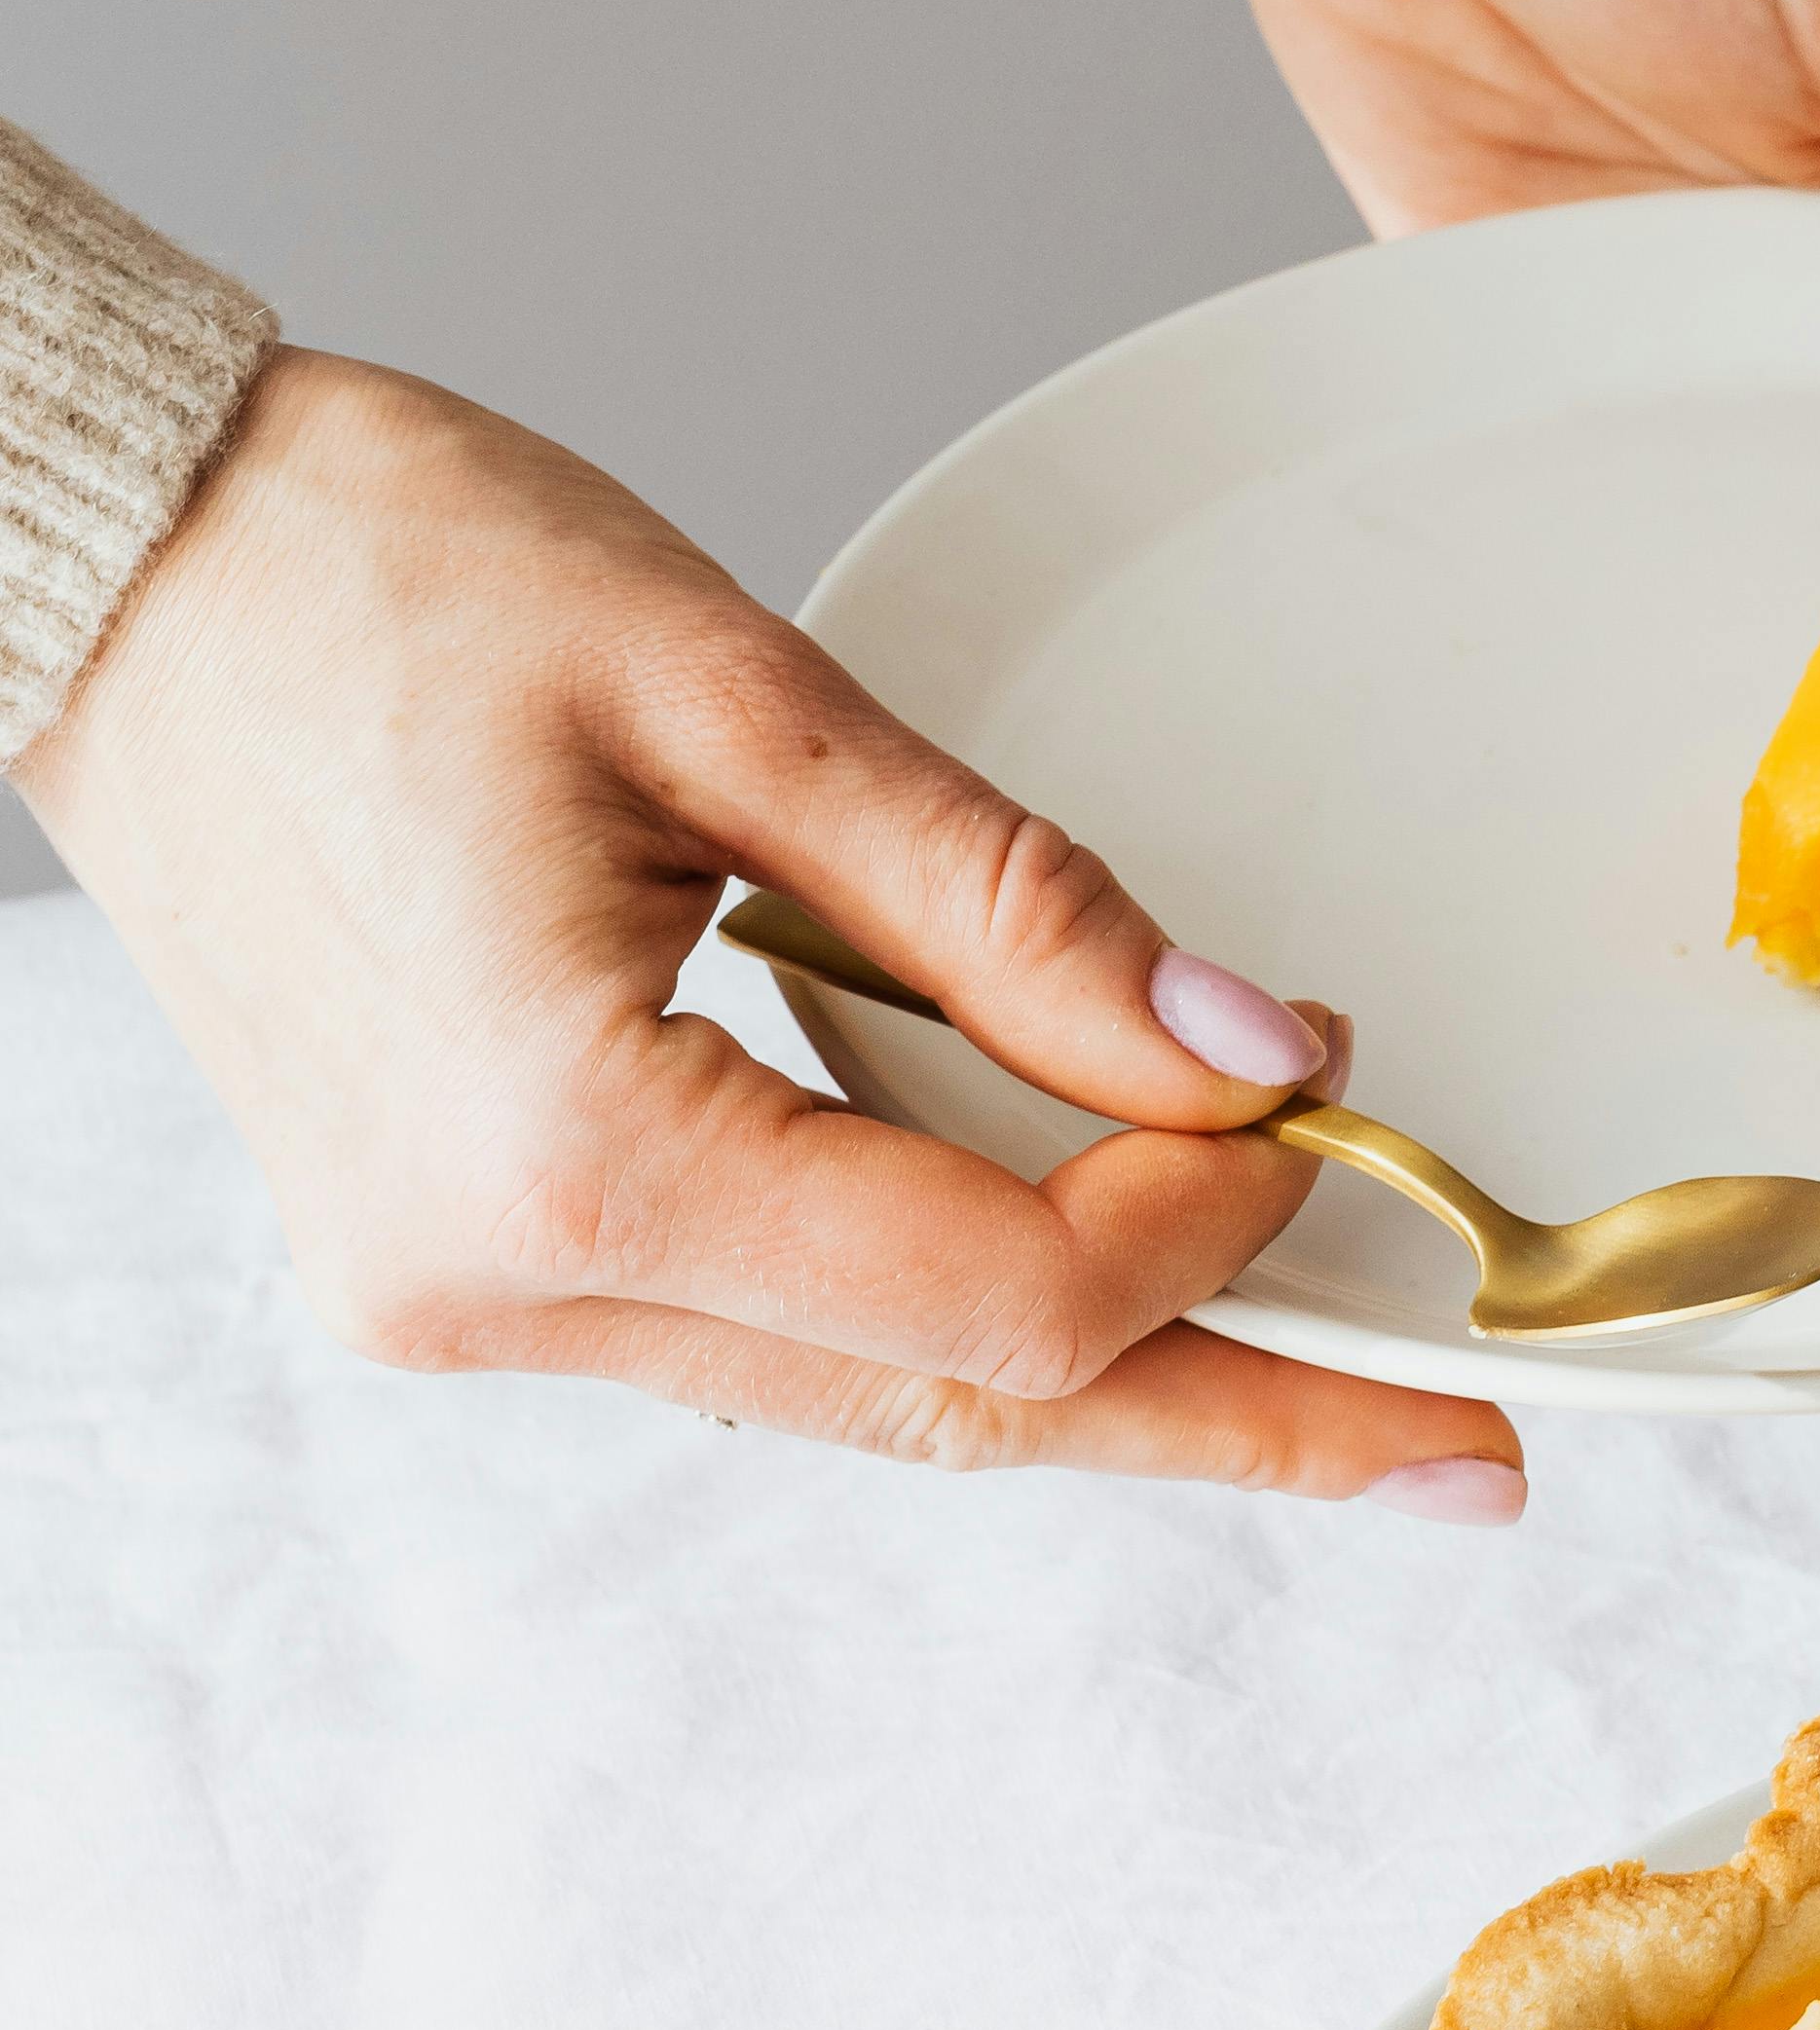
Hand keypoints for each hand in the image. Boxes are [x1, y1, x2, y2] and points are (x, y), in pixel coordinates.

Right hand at [18, 352, 1529, 1505]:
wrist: (110, 566)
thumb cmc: (378, 568)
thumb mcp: (739, 693)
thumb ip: (1011, 903)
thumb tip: (1258, 1052)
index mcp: (568, 1150)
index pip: (1001, 1293)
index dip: (1207, 1220)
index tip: (1328, 1100)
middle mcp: (503, 1286)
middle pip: (963, 1416)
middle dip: (1235, 1423)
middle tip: (1472, 1463)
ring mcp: (467, 1302)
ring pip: (871, 1403)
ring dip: (1101, 1386)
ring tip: (1329, 1392)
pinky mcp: (460, 1267)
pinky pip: (767, 1334)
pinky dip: (941, 1315)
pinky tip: (1091, 1292)